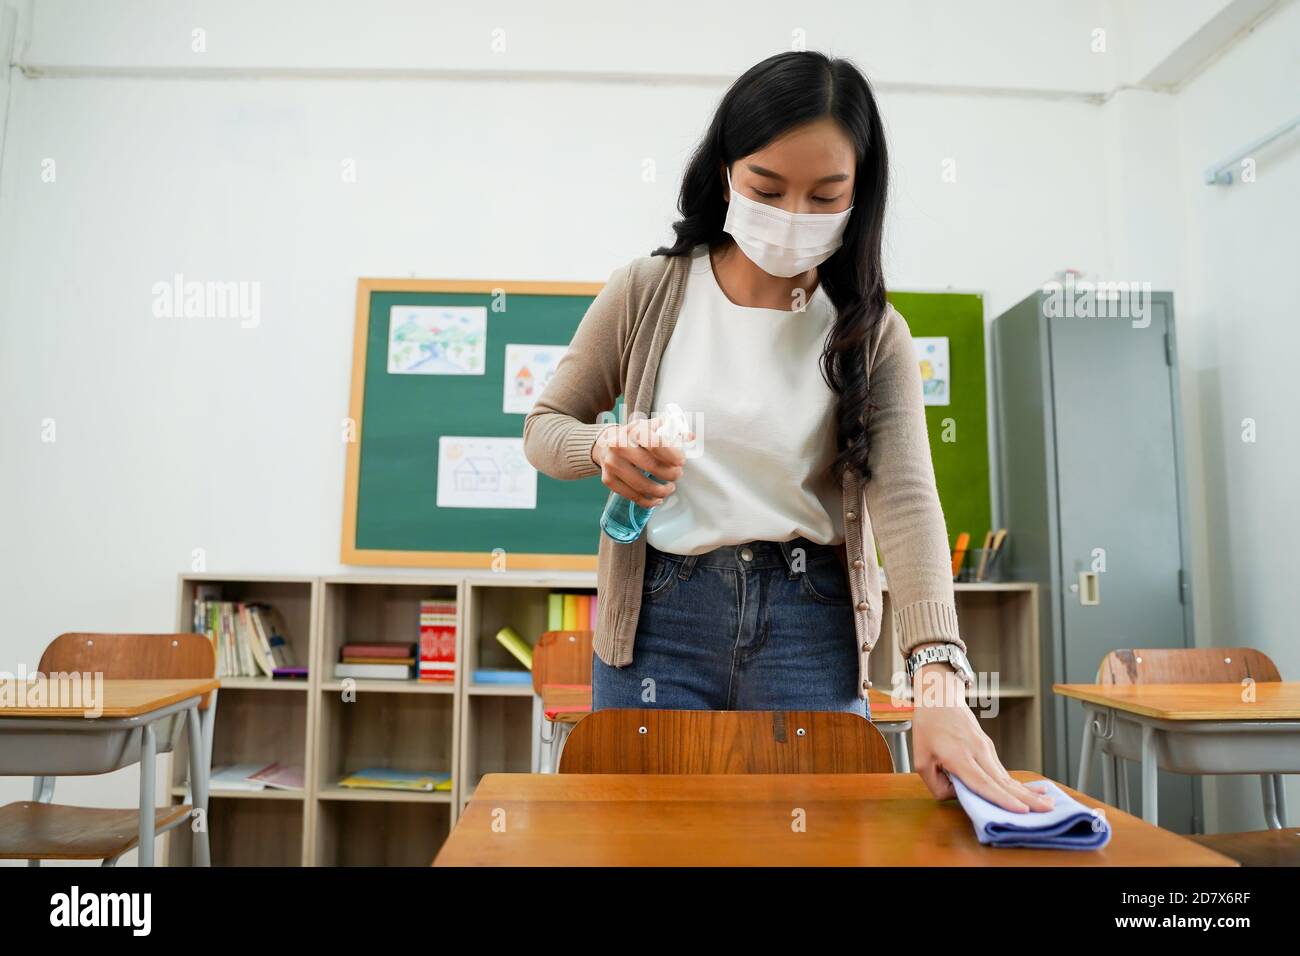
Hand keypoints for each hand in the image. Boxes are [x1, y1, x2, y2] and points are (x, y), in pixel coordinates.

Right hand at [590, 418, 692, 508]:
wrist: (606, 443)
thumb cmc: (635, 436)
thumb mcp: (652, 427)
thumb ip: (673, 431)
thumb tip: (691, 436)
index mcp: (633, 431)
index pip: (656, 444)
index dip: (672, 455)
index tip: (681, 462)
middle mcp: (619, 446)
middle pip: (651, 466)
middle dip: (670, 474)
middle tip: (678, 474)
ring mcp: (612, 464)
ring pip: (642, 485)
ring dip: (662, 491)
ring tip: (670, 488)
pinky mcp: (608, 480)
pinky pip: (632, 496)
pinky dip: (648, 501)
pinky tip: (658, 499)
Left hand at [910, 664, 1054, 812]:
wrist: (940, 697)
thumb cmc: (928, 727)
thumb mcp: (920, 759)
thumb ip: (936, 785)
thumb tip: (958, 796)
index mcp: (958, 756)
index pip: (982, 782)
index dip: (1001, 798)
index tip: (1021, 810)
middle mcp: (977, 752)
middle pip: (1003, 781)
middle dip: (1027, 798)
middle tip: (1049, 811)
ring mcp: (986, 748)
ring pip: (1006, 776)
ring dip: (1028, 793)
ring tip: (1048, 805)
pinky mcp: (989, 747)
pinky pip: (1002, 770)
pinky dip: (1018, 784)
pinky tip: (1035, 792)